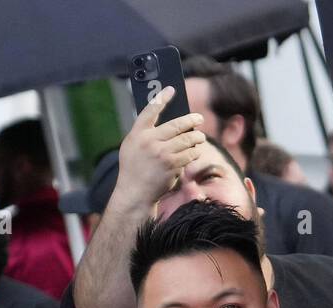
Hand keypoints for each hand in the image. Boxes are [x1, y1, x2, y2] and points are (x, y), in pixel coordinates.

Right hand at [112, 85, 204, 210]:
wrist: (135, 192)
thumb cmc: (134, 168)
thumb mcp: (131, 146)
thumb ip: (145, 134)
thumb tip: (165, 124)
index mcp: (137, 133)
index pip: (150, 111)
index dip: (161, 98)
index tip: (171, 89)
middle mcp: (149, 141)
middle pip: (175, 125)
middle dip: (190, 120)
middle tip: (199, 118)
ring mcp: (162, 153)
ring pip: (186, 140)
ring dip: (196, 138)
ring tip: (201, 137)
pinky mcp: (172, 165)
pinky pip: (189, 155)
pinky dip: (194, 152)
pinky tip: (196, 151)